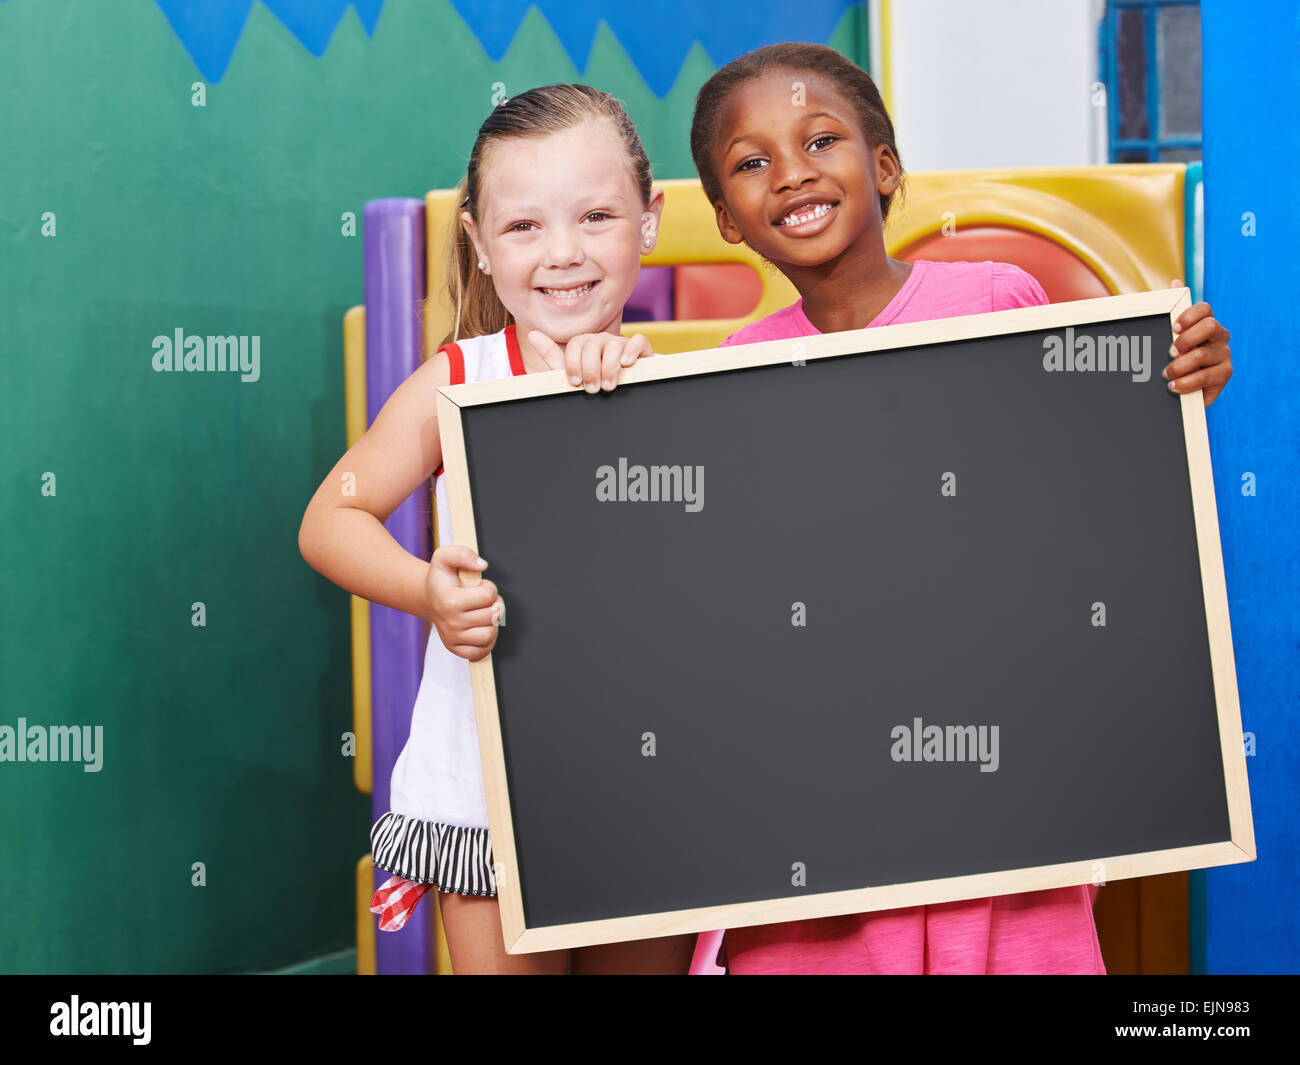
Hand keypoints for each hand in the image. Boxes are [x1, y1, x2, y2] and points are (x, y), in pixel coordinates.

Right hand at [425, 545, 503, 661]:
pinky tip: (481, 627)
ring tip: (483, 613)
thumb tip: (481, 565)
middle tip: (483, 600)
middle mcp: (451, 622)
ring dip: (492, 623)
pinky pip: (482, 651)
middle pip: (492, 616)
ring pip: (490, 634)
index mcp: (450, 601)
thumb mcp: (445, 557)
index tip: (479, 586)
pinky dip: (487, 641)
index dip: (489, 587)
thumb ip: (463, 554)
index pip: (489, 596)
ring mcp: (453, 638)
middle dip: (493, 604)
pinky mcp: (456, 648)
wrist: (429, 598)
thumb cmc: (442, 579)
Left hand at [528, 330, 653, 392]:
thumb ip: (552, 356)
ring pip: (614, 345)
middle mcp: (602, 340)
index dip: (573, 364)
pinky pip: (638, 341)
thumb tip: (532, 334)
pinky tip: (626, 364)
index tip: (575, 383)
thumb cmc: (595, 382)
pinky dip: (631, 351)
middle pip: (592, 345)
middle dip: (591, 370)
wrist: (622, 391)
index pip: (576, 345)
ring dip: (609, 368)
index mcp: (585, 344)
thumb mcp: (572, 373)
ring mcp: (621, 342)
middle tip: (593, 389)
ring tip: (609, 386)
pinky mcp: (641, 348)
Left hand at [1165, 280, 1231, 405]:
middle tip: (1170, 352)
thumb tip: (1174, 282)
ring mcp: (1224, 355)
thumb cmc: (1176, 358)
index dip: (1189, 316)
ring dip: (1179, 366)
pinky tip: (1174, 386)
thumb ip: (1171, 311)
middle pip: (1210, 326)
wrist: (1182, 389)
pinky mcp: (1225, 374)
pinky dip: (1186, 382)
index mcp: (1206, 323)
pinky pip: (1206, 377)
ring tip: (1166, 374)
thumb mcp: (1169, 337)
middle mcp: (1219, 336)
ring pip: (1203, 354)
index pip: (1205, 309)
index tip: (1173, 328)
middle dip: (1186, 339)